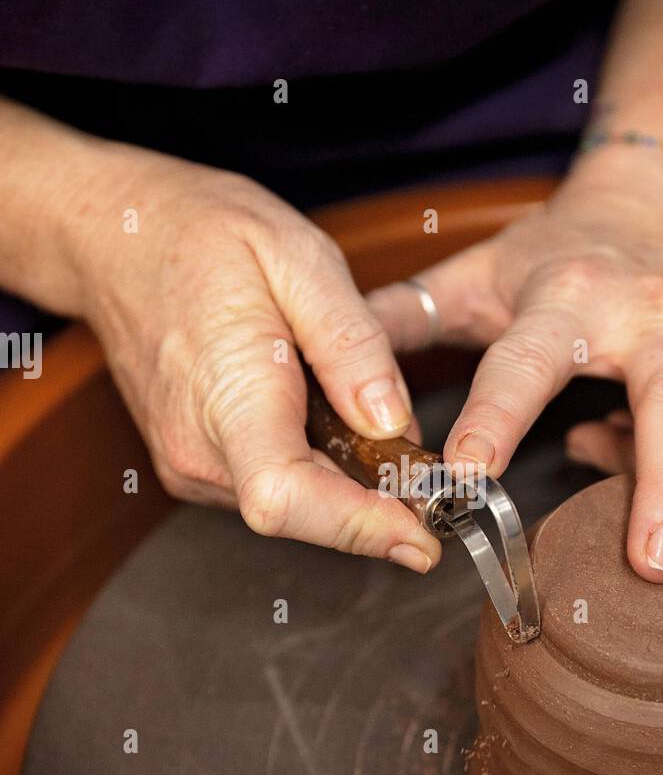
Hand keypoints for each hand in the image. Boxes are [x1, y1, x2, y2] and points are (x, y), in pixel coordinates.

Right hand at [66, 147, 440, 571]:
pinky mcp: (196, 465)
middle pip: (303, 514)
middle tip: (429, 471)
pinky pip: (274, 486)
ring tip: (370, 420)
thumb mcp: (299, 258)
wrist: (120, 238)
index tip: (421, 539)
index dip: (358, 528)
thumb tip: (393, 423)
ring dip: (348, 483)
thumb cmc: (204, 236)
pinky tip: (326, 418)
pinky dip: (317, 468)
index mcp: (226, 395)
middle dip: (377, 505)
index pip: (285, 500)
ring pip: (294, 506)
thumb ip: (351, 344)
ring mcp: (190, 464)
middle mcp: (198, 450)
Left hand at [368, 147, 662, 581]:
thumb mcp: (478, 274)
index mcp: (570, 294)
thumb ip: (404, 322)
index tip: (469, 475)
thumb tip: (330, 372)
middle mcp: (651, 310)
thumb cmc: (560, 252)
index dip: (497, 420)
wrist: (660, 203)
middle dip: (660, 489)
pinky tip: (641, 452)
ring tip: (630, 518)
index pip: (526, 364)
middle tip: (648, 566)